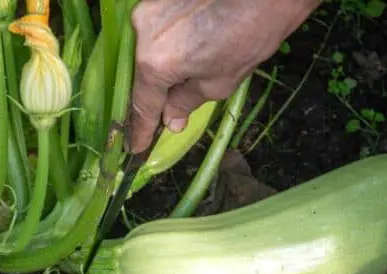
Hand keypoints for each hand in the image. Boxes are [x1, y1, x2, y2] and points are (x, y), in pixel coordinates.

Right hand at [127, 0, 319, 153]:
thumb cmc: (249, 36)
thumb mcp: (218, 83)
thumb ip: (186, 102)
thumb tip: (171, 120)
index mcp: (154, 62)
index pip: (142, 104)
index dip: (141, 129)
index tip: (137, 147)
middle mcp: (142, 33)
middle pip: (141, 75)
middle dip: (154, 97)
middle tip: (164, 117)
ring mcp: (147, 9)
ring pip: (146, 52)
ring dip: (161, 69)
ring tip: (182, 80)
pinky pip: (154, 32)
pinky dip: (165, 47)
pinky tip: (185, 52)